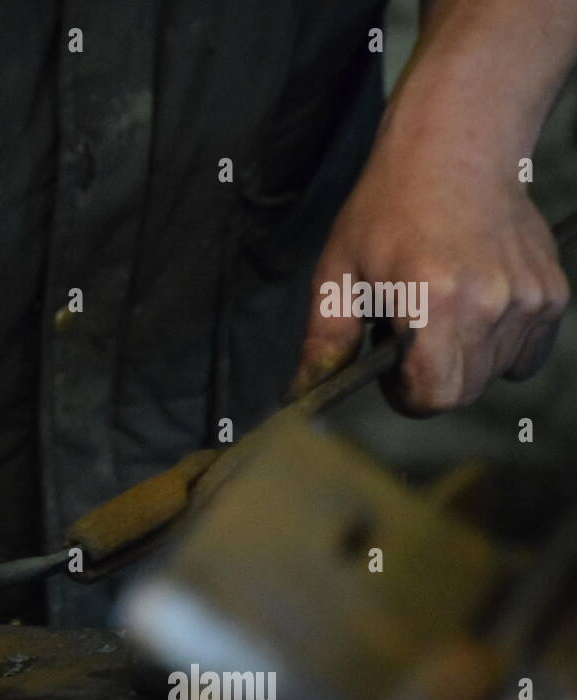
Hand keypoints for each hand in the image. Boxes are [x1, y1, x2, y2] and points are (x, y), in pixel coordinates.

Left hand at [290, 142, 568, 413]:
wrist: (456, 150)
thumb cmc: (389, 207)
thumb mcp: (339, 270)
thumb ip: (326, 339)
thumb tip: (301, 392)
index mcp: (436, 300)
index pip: (435, 397)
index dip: (406, 394)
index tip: (392, 369)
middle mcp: (491, 303)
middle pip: (464, 390)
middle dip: (431, 378)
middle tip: (411, 331)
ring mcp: (528, 299)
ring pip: (494, 372)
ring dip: (464, 357)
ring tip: (440, 307)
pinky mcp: (552, 293)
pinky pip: (525, 353)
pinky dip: (500, 343)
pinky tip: (476, 304)